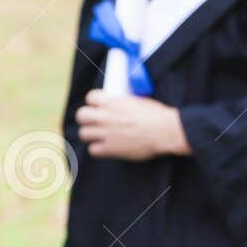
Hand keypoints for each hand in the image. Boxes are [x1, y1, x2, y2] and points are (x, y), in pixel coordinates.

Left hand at [75, 90, 189, 159]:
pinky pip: (93, 150)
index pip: (90, 97)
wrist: (166, 131)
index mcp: (112, 101)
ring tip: (99, 136)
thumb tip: (118, 103)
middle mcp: (105, 116)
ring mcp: (106, 133)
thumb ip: (122, 102)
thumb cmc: (157, 115)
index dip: (94, 102)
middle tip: (94, 122)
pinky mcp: (110, 148)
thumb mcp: (138, 100)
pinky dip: (98, 149)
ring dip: (90, 135)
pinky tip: (106, 148)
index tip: (99, 106)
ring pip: (83, 133)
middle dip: (86, 118)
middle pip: (81, 115)